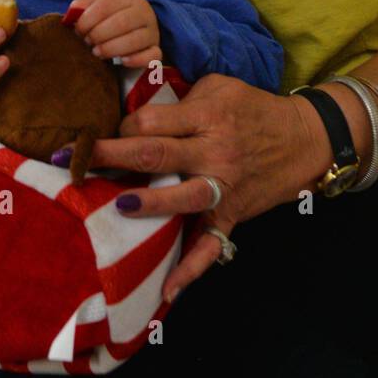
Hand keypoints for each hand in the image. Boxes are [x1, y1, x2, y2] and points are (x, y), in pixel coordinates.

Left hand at [65, 0, 161, 67]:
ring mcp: (153, 32)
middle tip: (87, 42)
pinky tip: (121, 61)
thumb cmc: (112, 17)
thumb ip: (84, 6)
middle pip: (121, 23)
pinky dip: (136, 60)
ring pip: (135, 40)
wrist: (137, 27)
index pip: (106, 5)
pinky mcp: (157, 50)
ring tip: (97, 52)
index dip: (88, 19)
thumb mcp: (99, 5)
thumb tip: (71, 13)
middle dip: (98, 34)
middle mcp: (144, 12)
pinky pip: (152, 56)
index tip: (78, 30)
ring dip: (111, 48)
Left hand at [79, 74, 331, 300]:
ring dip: (149, 204)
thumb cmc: (254, 109)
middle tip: (73, 160)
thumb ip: (182, 98)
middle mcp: (214, 151)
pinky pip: (211, 246)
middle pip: (156, 155)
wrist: (305, 139)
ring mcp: (223, 186)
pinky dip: (191, 270)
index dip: (124, 125)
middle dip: (112, 157)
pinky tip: (167, 290)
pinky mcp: (232, 214)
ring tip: (118, 206)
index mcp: (208, 116)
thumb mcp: (220, 87)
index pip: (152, 121)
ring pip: (181, 198)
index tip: (107, 131)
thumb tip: (139, 110)